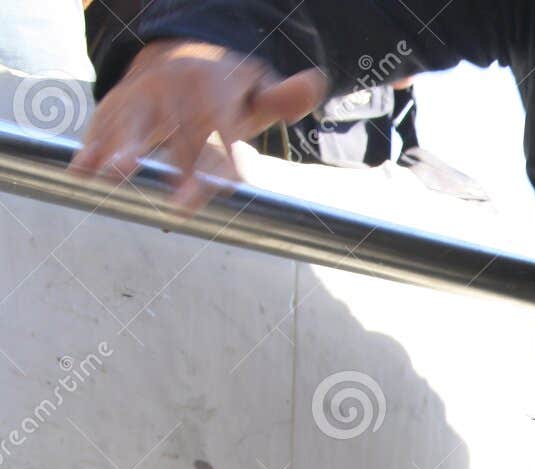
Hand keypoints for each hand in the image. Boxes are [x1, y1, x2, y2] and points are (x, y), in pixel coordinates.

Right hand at [71, 39, 326, 211]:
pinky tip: (80, 175)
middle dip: (181, 168)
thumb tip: (314, 83)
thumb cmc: (226, 90)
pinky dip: (90, 148)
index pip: (221, 124)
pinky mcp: (114, 105)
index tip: (230, 184)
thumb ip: (283, 96)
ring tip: (114, 175)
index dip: (226, 154)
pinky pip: (100, 125)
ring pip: (131, 124)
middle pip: (178, 132)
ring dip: (121, 150)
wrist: (179, 57)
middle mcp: (173, 87)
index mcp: (212, 84)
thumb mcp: (257, 89)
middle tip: (183, 205)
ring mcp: (141, 94)